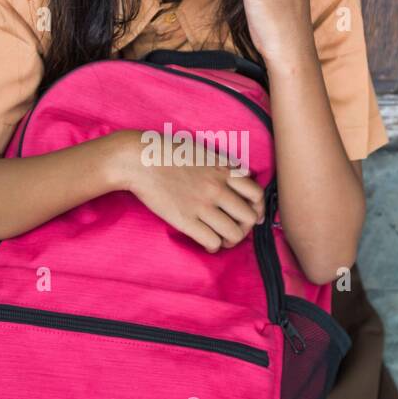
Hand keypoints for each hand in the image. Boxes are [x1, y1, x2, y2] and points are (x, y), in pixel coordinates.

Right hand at [115, 130, 265, 253]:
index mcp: (223, 171)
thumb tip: (242, 174)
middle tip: (236, 230)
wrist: (139, 159)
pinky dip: (214, 246)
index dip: (258, 208)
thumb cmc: (168, 152)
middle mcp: (217, 189)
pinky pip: (212, 242)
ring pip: (234, 234)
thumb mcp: (203, 152)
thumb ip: (223, 164)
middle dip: (246, 228)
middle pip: (249, 217)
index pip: (257, 194)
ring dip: (231, 240)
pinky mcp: (185, 220)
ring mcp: (202, 205)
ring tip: (223, 239)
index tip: (253, 215)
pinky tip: (208, 243)